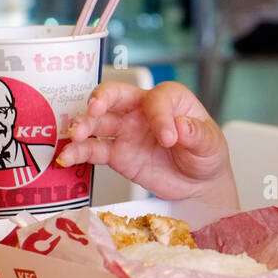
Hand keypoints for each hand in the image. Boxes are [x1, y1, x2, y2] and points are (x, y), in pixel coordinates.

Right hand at [58, 81, 238, 207]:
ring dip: (83, 125)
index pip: (156, 99)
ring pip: (98, 121)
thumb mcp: (211, 144)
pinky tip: (66, 157)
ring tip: (75, 135)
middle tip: (95, 109)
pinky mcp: (116, 154)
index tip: (169, 139)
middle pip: (115, 94)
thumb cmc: (205, 154)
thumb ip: (197, 134)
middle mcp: (141, 109)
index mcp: (169, 99)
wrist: (198, 183)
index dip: (159, 117)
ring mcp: (125, 130)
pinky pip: (93, 150)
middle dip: (101, 98)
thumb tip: (182, 127)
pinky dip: (77, 152)